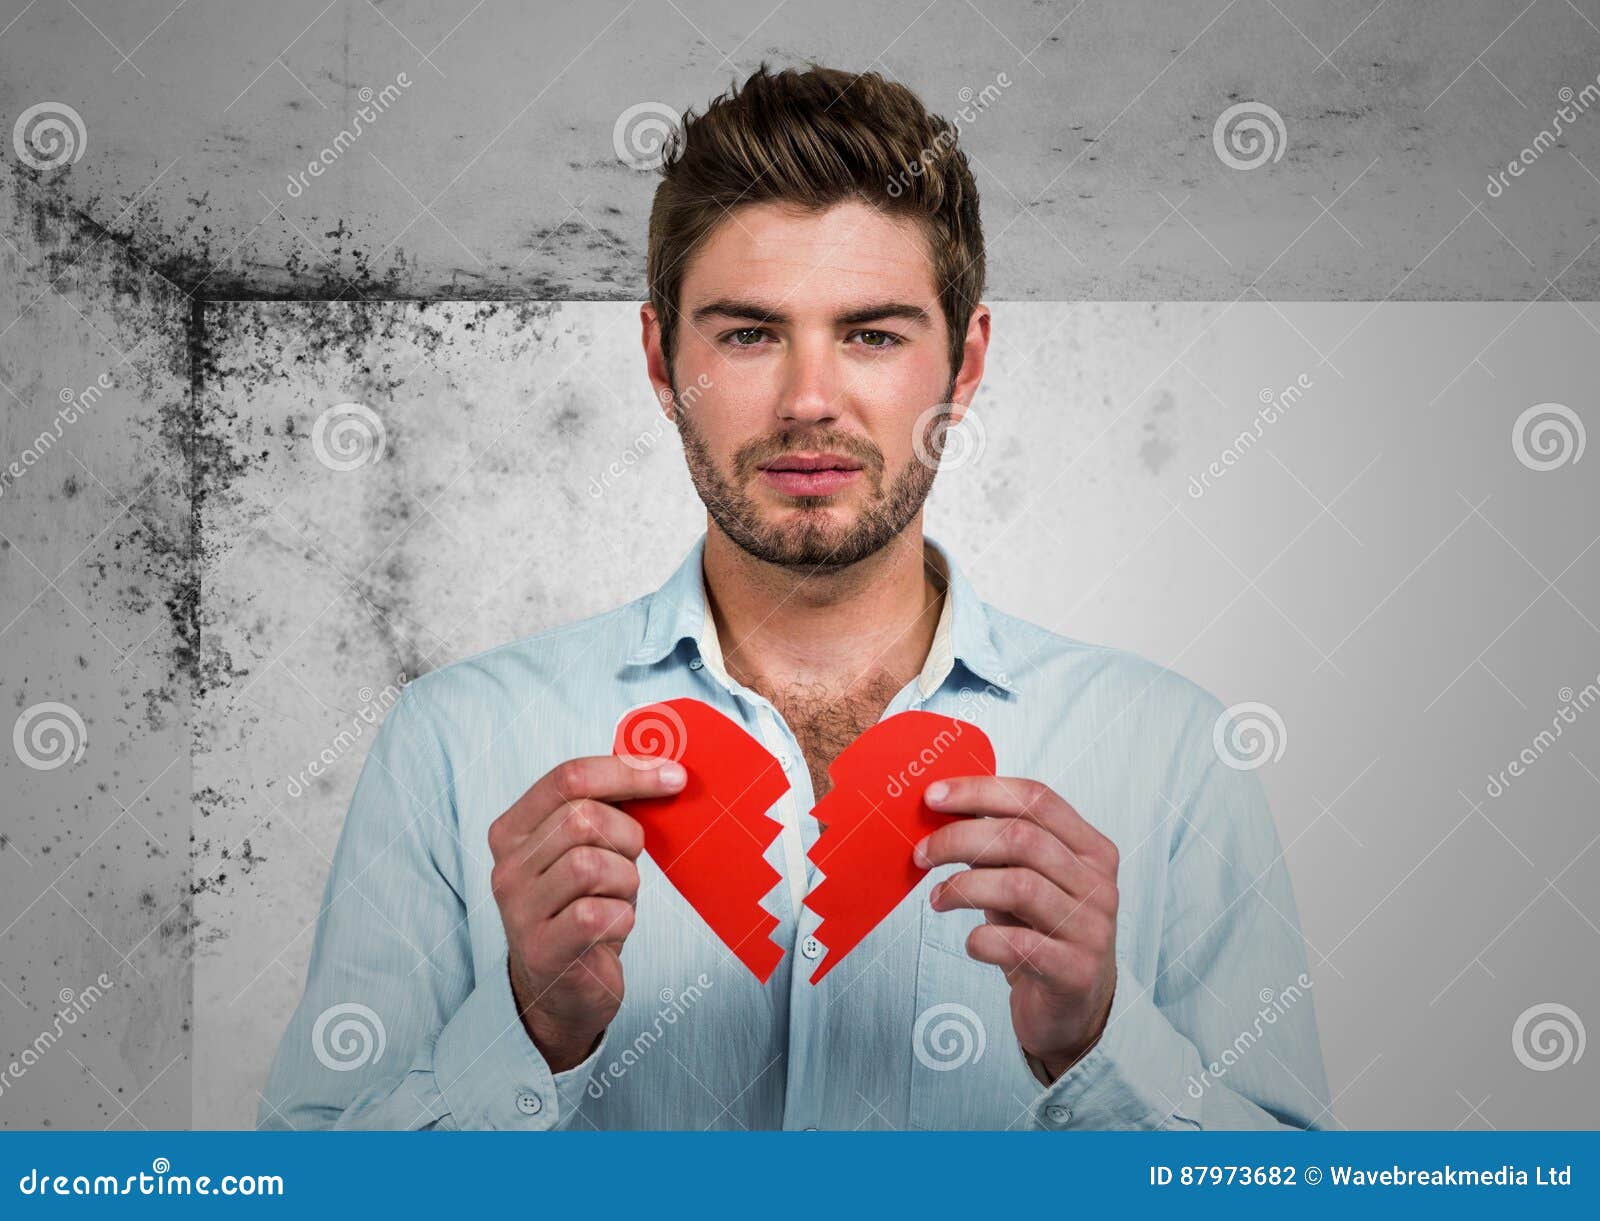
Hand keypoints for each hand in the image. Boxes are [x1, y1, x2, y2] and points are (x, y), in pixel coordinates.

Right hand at [487, 754, 682, 1070]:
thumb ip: (605, 810)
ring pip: (590, 864)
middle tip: (633, 862)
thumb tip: (662, 766)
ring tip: (619, 898)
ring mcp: (519, 909)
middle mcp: (508, 865)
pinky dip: (622, 917)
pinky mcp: (542, 949)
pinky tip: (614, 927)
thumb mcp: (586, 851)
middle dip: (627, 836)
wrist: (562, 991)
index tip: (674, 776)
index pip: (568, 777)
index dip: (627, 771)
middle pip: (582, 818)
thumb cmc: (584, 909)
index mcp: (514, 829)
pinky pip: (597, 915)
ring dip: (625, 880)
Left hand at [913, 776, 1118, 1080]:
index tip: (933, 797)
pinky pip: (1019, 944)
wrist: (1073, 1009)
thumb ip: (998, 846)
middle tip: (922, 853)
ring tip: (938, 899)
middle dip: (960, 839)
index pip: (1036, 799)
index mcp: (1090, 849)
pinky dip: (982, 939)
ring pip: (1020, 886)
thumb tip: (943, 810)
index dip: (979, 791)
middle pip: (1023, 838)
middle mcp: (1098, 884)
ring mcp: (1091, 928)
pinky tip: (971, 943)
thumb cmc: (1041, 933)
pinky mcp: (1075, 972)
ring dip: (964, 887)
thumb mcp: (1024, 880)